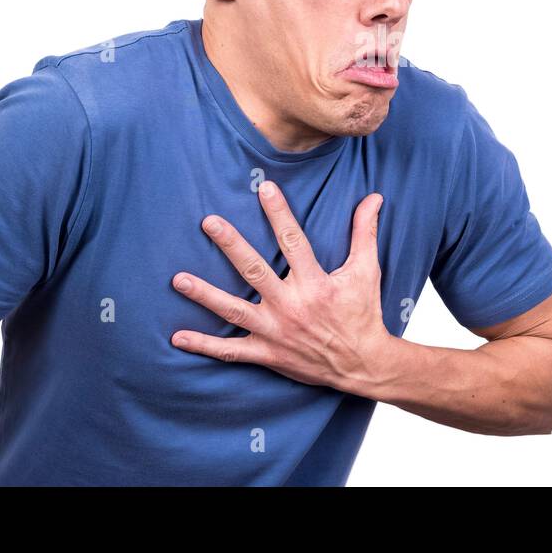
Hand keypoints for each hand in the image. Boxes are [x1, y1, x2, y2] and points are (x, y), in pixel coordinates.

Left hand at [170, 180, 391, 391]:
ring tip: (178, 279)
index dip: (278, 213)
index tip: (263, 188)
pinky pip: (230, 351)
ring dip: (205, 295)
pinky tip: (177, 337)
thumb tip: (374, 197)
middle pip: (254, 270)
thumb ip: (364, 233)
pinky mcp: (267, 353)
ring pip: (233, 310)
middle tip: (209, 222)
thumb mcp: (367, 271)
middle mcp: (291, 305)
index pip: (293, 241)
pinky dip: (204, 346)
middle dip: (230, 245)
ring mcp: (275, 331)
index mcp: (315, 283)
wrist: (363, 364)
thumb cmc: (363, 313)